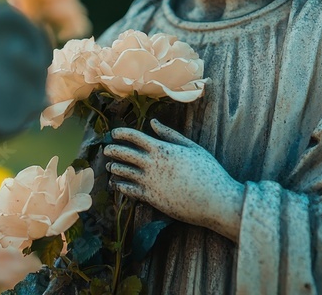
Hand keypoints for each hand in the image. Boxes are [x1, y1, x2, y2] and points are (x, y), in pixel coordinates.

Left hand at [103, 119, 243, 241]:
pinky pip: (129, 190)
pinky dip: (120, 186)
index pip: (134, 136)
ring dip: (114, 167)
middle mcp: (152, 164)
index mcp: (162, 149)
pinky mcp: (151, 198)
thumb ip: (170, 134)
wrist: (214, 200)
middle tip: (107, 149)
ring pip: (123, 172)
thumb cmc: (208, 171)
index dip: (121, 133)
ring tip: (110, 166)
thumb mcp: (191, 147)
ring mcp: (149, 182)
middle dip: (112, 150)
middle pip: (124, 153)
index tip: (114, 133)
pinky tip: (116, 184)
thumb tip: (153, 122)